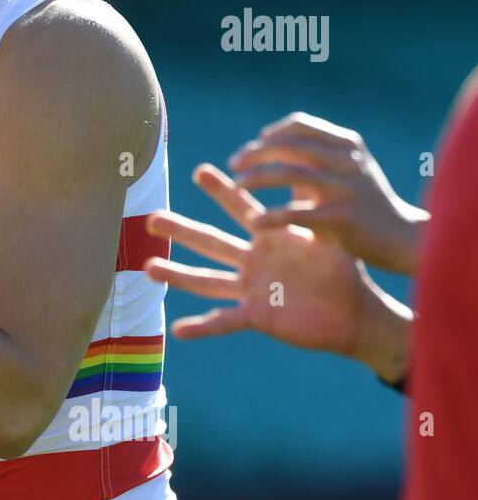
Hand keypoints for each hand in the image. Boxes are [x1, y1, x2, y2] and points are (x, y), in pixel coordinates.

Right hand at [143, 165, 410, 377]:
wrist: (354, 315)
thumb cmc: (344, 273)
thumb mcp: (330, 238)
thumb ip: (314, 209)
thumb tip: (313, 169)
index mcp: (270, 238)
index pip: (242, 208)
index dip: (222, 190)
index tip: (200, 170)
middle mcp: (253, 262)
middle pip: (209, 242)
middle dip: (181, 230)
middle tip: (150, 216)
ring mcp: (250, 289)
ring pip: (206, 280)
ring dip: (176, 274)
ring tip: (147, 267)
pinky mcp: (256, 316)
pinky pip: (225, 321)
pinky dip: (203, 327)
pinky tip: (179, 330)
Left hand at [228, 112, 427, 274]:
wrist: (401, 238)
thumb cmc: (366, 203)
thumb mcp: (346, 170)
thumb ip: (313, 156)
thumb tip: (267, 142)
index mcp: (347, 145)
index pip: (299, 126)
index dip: (270, 135)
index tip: (252, 147)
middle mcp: (347, 161)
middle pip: (288, 145)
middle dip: (255, 153)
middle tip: (234, 165)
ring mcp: (345, 188)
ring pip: (289, 172)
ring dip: (257, 178)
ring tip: (237, 186)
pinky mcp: (341, 217)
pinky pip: (296, 213)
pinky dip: (271, 217)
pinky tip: (254, 223)